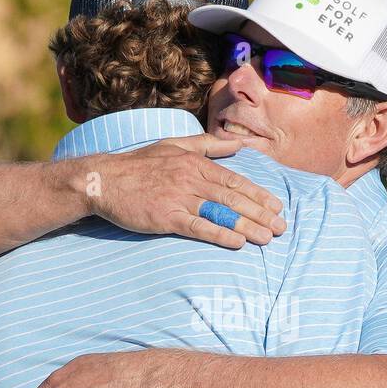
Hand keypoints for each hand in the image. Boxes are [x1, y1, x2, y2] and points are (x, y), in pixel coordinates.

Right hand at [82, 134, 286, 247]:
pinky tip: (237, 243)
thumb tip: (237, 145)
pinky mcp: (166, 218)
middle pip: (234, 198)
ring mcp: (179, 198)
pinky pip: (198, 227)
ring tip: (268, 238)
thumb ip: (208, 145)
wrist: (105, 180)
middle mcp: (192, 179)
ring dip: (248, 226)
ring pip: (221, 213)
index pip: (235, 180)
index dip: (259, 195)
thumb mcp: (175, 145)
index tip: (277, 206)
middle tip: (282, 227)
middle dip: (261, 213)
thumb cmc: (140, 164)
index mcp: (196, 163)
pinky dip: (220, 235)